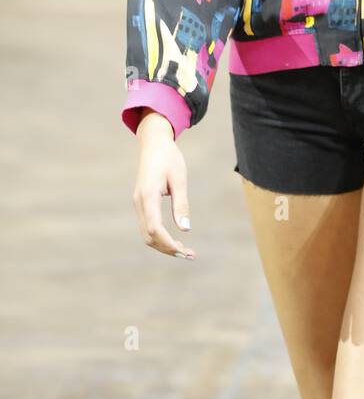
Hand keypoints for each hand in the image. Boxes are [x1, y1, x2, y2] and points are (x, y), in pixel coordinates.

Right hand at [132, 110, 195, 258]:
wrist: (153, 143)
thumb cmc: (169, 158)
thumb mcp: (179, 179)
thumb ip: (181, 204)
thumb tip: (186, 229)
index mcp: (148, 195)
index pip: (154, 228)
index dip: (168, 243)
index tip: (184, 251)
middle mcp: (139, 202)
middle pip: (149, 236)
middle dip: (168, 248)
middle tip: (190, 255)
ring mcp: (138, 204)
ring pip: (147, 234)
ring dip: (164, 245)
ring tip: (185, 250)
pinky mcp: (141, 204)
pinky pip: (148, 226)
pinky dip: (160, 237)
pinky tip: (175, 240)